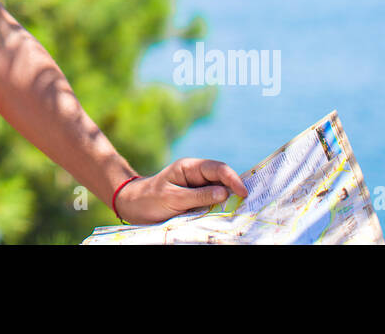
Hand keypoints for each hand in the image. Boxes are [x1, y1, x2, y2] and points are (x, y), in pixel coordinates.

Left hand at [114, 158, 247, 224]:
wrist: (134, 207)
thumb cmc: (150, 199)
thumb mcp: (174, 198)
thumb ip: (199, 196)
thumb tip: (225, 193)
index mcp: (190, 168)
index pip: (217, 168)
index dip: (233, 179)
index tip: (244, 193)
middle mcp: (196, 176)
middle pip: (223, 180)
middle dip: (236, 190)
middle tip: (250, 204)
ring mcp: (198, 188)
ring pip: (220, 193)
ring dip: (230, 201)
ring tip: (243, 211)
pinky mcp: (197, 201)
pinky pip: (213, 204)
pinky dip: (221, 210)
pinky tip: (229, 217)